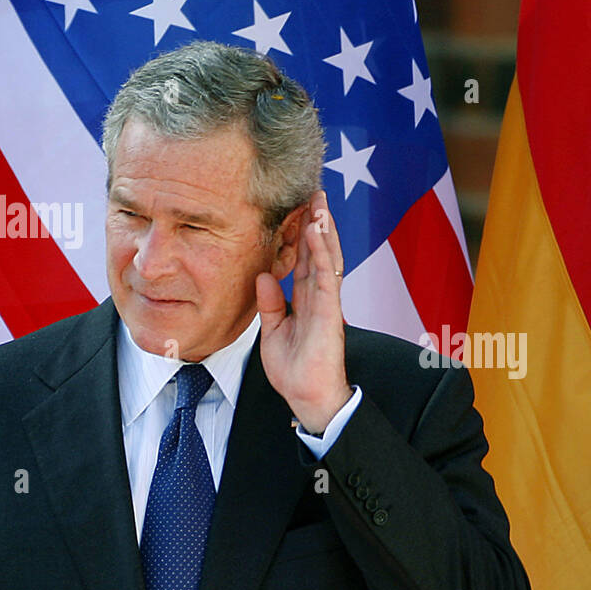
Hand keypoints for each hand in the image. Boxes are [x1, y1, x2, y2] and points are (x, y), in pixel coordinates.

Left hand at [255, 190, 352, 434]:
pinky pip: (326, 276)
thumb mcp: (272, 332)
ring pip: (327, 257)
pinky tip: (316, 231)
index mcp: (306, 301)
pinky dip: (322, 252)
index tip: (299, 209)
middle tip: (314, 192)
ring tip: (319, 202)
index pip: (306, 260)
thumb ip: (269, 304)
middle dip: (317, 222)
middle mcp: (320, 297)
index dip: (302, 235)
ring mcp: (326, 302)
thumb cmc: (294, 370)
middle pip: (319, 252)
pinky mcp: (329, 311)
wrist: (308, 396)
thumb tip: (261, 276)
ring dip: (323, 229)